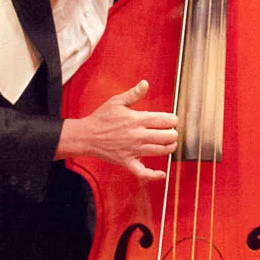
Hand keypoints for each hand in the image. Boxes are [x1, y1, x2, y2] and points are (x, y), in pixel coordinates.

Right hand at [61, 80, 178, 180]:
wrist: (86, 136)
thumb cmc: (100, 118)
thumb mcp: (116, 101)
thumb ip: (133, 94)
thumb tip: (145, 84)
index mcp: (136, 120)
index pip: (165, 120)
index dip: (173, 120)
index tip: (171, 120)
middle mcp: (137, 136)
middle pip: (167, 136)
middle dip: (173, 134)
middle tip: (171, 132)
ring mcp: (133, 150)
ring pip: (160, 151)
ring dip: (169, 148)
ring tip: (169, 144)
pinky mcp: (127, 162)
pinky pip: (143, 172)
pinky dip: (154, 175)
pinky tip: (161, 173)